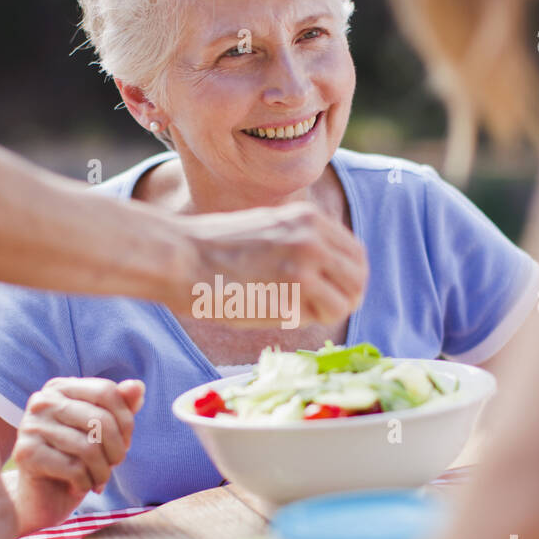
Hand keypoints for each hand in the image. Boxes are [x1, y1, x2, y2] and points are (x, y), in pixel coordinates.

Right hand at [11, 377, 144, 533]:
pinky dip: (86, 483)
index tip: (125, 443)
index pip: (106, 391)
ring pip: (89, 447)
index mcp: (60, 388)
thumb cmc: (76, 460)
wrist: (42, 500)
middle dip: (117, 450)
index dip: (125, 421)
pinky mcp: (26, 453)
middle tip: (113, 466)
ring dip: (103, 472)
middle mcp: (42, 401)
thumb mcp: (103, 433)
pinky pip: (74, 468)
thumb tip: (137, 386)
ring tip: (98, 480)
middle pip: (100, 419)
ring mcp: (31, 425)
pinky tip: (79, 487)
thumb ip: (121, 406)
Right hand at [181, 203, 367, 324]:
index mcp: (307, 218)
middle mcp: (314, 235)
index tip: (333, 294)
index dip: (349, 279)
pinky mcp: (295, 287)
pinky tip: (283, 314)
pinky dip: (311, 321)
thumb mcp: (263, 230)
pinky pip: (326, 313)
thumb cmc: (208, 250)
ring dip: (329, 312)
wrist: (179, 256)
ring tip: (298, 313)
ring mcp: (307, 260)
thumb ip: (297, 244)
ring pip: (349, 298)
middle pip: (359, 276)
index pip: (354, 252)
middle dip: (347, 298)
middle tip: (323, 313)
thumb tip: (321, 273)